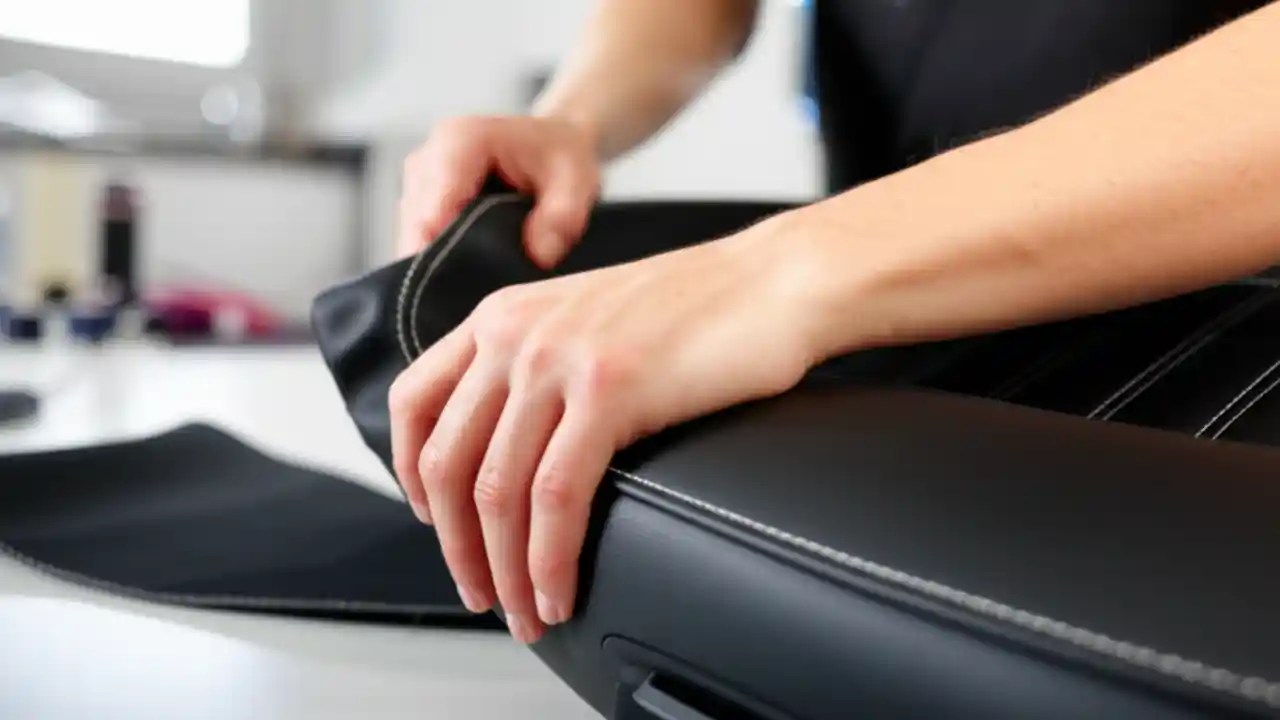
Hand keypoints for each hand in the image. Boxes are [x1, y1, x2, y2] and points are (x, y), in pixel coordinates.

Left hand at [387, 218, 812, 642]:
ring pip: (497, 491)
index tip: (433, 523)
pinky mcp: (608, 389)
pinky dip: (549, 559)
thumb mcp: (587, 321)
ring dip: (504, 571)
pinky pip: (555, 496)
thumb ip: (536, 366)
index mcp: (502, 316)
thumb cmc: (699, 310)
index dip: (411, 477)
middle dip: (458, 548)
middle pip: (448, 463)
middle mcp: (516, 334)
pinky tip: (558, 590)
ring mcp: (558, 359)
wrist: (775, 279)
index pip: (413, 403)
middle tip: (481, 594)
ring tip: (525, 612)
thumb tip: (510, 449)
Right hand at [398, 115, 601, 266]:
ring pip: (412, 235)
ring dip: (440, 261)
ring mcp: (418, 180)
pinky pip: (417, 238)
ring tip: (478, 280)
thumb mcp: (578, 180)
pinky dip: (439, 257)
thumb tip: (539, 255)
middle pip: (416, 224)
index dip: (444, 248)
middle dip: (443, 260)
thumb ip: (563, 215)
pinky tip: (468, 270)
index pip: (435, 202)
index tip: (463, 282)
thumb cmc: (561, 156)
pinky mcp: (418, 201)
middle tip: (480, 290)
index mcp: (462, 140)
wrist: (550, 143)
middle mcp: (429, 156)